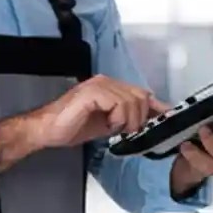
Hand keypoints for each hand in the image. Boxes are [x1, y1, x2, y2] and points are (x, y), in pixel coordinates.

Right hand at [33, 74, 171, 148]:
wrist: (47, 130)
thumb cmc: (71, 127)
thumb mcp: (107, 124)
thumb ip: (126, 119)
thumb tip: (148, 121)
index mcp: (109, 87)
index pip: (141, 93)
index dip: (155, 106)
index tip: (166, 118)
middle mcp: (105, 82)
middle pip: (141, 96)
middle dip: (138, 118)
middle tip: (124, 130)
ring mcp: (98, 85)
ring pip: (132, 101)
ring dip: (127, 120)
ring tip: (113, 128)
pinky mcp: (92, 93)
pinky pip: (119, 104)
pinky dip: (118, 118)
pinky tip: (107, 124)